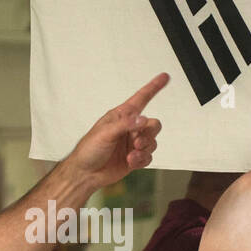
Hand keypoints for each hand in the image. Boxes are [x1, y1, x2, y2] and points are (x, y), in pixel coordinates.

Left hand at [65, 74, 167, 190]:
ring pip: (152, 142)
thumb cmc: (89, 149)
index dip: (153, 87)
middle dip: (148, 134)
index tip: (165, 77)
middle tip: (137, 142)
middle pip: (153, 125)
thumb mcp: (105, 133)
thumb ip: (125, 125)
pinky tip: (131, 162)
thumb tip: (143, 119)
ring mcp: (133, 144)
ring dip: (144, 149)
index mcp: (121, 116)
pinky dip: (142, 160)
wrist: (86, 173)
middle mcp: (129, 128)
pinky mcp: (135, 158)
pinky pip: (149, 156)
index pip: (141, 98)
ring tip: (131, 155)